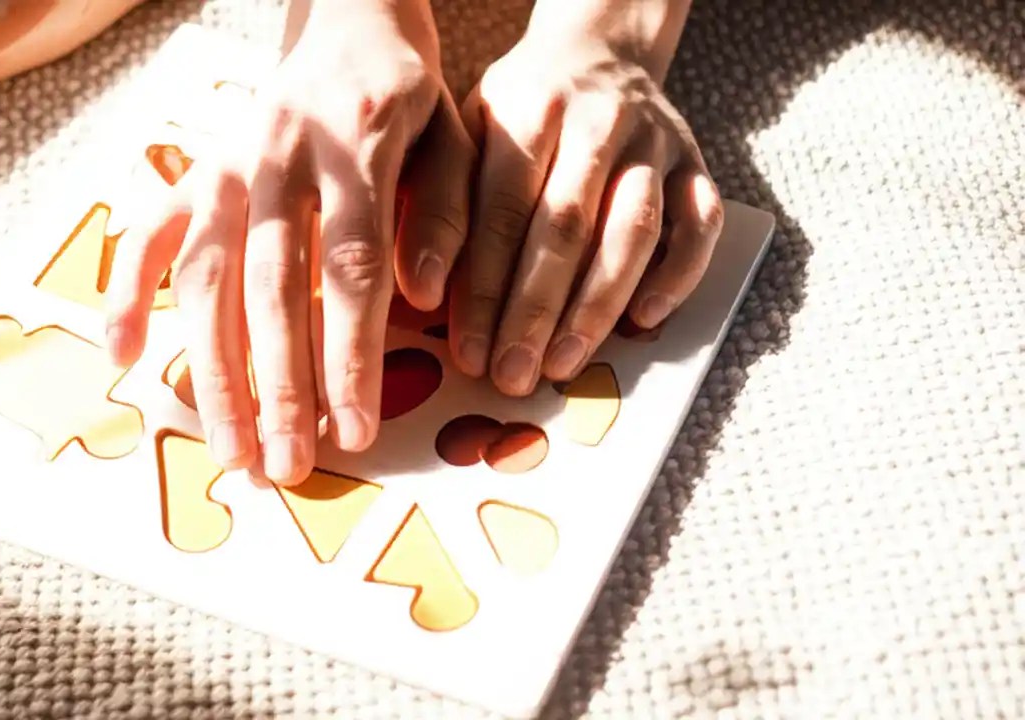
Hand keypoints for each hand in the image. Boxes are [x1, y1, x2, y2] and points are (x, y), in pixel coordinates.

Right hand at [105, 1, 473, 484]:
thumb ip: (446, 216)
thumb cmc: (410, 97)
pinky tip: (123, 358)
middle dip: (278, 388)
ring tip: (226, 449)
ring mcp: (225, 166)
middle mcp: (278, 160)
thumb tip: (421, 299)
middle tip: (287, 467)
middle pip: (272, 289)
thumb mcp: (456, 139)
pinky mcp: (194, 171)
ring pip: (206, 278)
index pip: (353, 271)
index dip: (349, 358)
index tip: (355, 431)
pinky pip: (147, 234)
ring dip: (210, 370)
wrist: (348, 19)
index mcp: (358, 150)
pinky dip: (126, 293)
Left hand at [448, 12, 723, 394]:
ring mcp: (655, 144)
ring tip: (563, 365)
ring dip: (597, 307)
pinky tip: (643, 322)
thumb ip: (451, 197)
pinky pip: (700, 225)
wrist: (601, 51)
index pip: (502, 210)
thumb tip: (424, 290)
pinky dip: (677, 276)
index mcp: (531, 110)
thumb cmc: (522, 109)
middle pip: (566, 227)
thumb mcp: (470, 127)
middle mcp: (599, 122)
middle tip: (512, 374)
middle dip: (534, 311)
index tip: (467, 350)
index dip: (483, 287)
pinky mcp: (695, 165)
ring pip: (634, 232)